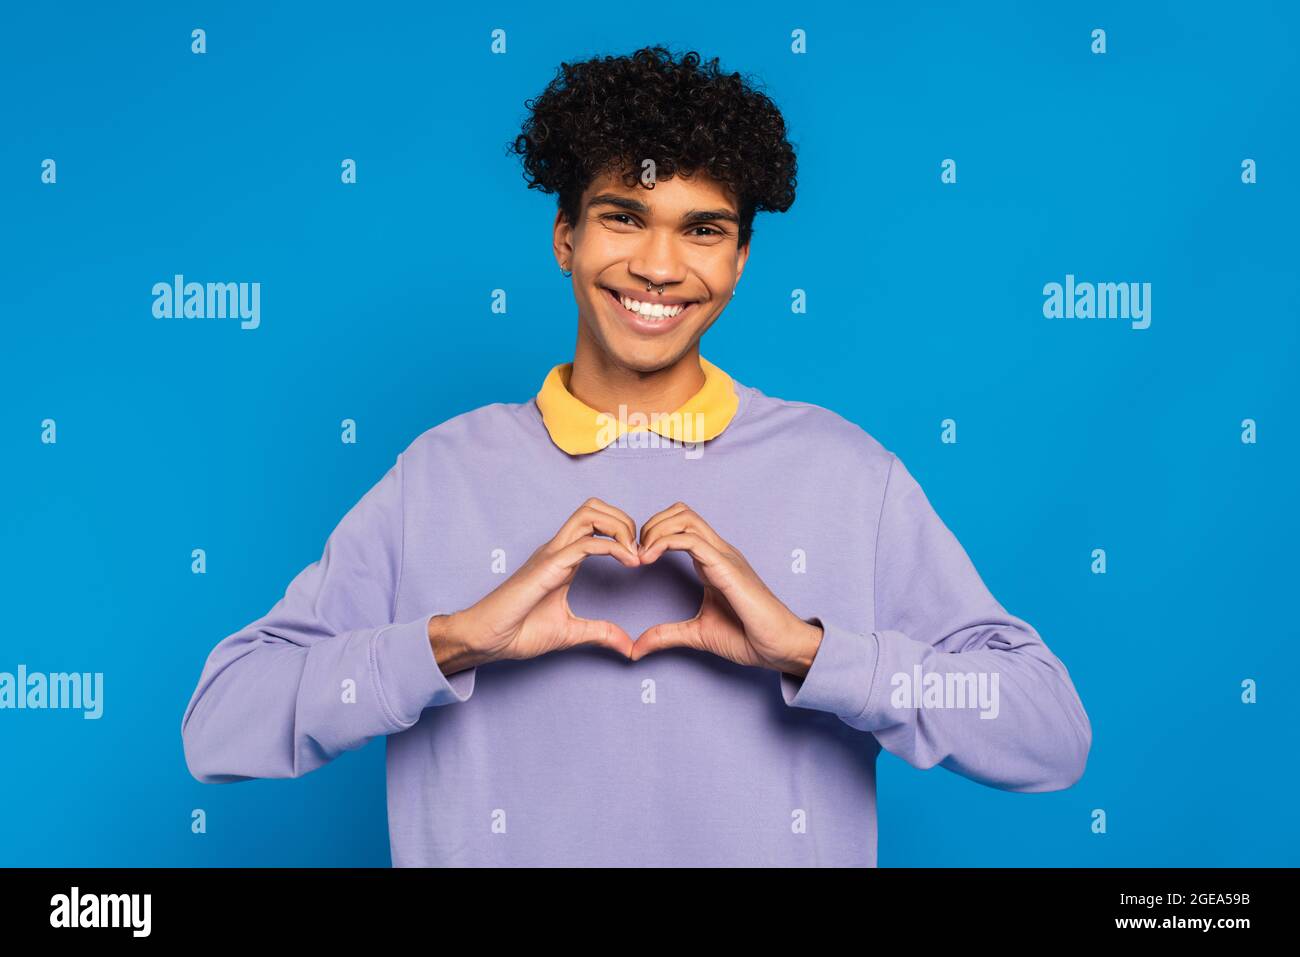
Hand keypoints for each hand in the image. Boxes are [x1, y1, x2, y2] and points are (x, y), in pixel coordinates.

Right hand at [433, 498, 641, 670]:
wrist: (487, 640)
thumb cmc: (518, 632)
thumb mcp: (571, 632)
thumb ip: (600, 633)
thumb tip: (628, 647)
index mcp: (562, 558)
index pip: (594, 522)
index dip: (623, 532)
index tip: (640, 559)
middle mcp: (557, 549)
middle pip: (594, 507)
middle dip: (625, 520)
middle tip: (640, 551)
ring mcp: (551, 554)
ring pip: (590, 514)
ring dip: (620, 527)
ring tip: (635, 554)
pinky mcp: (548, 567)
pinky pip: (585, 544)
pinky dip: (613, 547)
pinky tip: (628, 563)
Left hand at [629, 502, 823, 675]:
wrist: (780, 648)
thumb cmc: (750, 638)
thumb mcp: (697, 634)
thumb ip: (667, 636)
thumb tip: (636, 648)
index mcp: (713, 561)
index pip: (681, 525)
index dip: (653, 534)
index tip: (635, 560)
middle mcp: (719, 552)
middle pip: (681, 511)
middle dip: (650, 525)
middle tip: (634, 554)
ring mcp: (724, 556)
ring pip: (684, 517)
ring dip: (655, 530)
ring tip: (640, 556)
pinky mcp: (727, 567)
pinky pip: (691, 540)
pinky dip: (664, 543)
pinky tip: (648, 560)